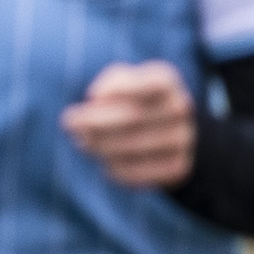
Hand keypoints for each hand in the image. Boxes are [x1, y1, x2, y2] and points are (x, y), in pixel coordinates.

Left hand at [61, 60, 196, 188]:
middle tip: (70, 125)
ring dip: (101, 147)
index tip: (88, 98)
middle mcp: (180, 109)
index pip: (143, 84)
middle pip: (133, 117)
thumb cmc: (136, 100)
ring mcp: (182, 139)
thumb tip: (97, 99)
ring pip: (133, 146)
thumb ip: (113, 82)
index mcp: (167, 81)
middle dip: (96, 122)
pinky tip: (105, 163)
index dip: (115, 90)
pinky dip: (116, 169)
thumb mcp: (126, 81)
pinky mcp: (178, 167)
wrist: (171, 132)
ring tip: (83, 143)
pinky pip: (139, 172)